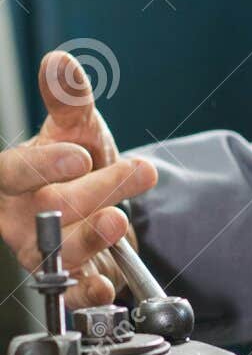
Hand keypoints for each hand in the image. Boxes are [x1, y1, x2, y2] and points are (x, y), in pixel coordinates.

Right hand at [0, 50, 156, 308]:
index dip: (40, 166)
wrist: (101, 207)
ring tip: (120, 221)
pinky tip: (108, 286)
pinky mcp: (67, 281)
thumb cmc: (77, 164)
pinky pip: (72, 293)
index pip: (10, 173)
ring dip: (94, 235)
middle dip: (95, 189)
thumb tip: (59, 62)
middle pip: (48, 208)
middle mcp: (19, 219)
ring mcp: (40, 252)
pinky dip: (90, 291)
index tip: (79, 154)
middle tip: (137, 171)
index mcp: (10, 180)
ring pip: (60, 249)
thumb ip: (69, 98)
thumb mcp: (77, 128)